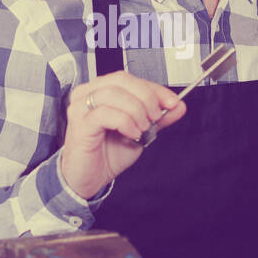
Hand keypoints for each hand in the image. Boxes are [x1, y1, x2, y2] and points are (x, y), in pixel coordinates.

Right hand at [61, 72, 187, 198]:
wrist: (89, 179)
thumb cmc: (107, 154)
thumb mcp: (140, 132)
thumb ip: (157, 118)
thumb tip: (178, 105)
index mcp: (100, 90)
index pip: (129, 79)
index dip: (154, 88)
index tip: (172, 102)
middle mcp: (87, 94)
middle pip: (121, 80)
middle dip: (146, 97)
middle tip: (155, 116)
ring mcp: (80, 108)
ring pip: (114, 94)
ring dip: (136, 110)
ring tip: (142, 128)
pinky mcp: (79, 124)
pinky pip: (105, 113)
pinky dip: (125, 122)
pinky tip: (131, 134)